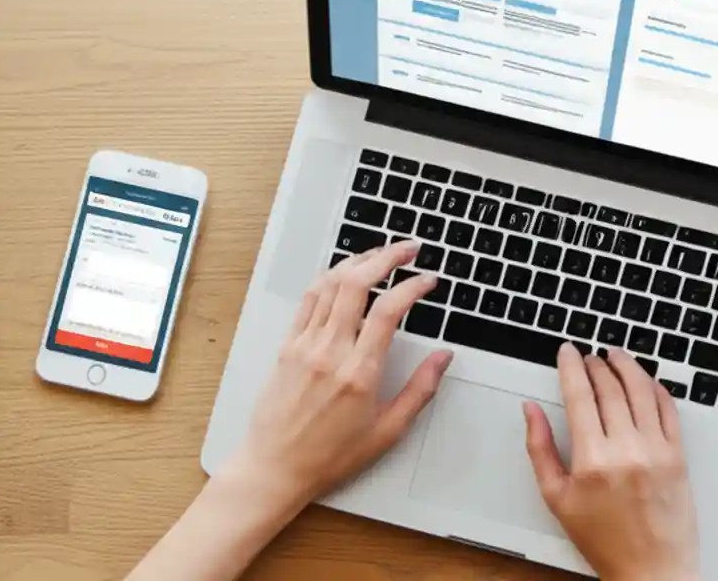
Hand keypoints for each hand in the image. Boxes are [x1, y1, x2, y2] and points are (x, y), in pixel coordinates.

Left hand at [220, 241, 453, 508]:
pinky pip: (308, 300)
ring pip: (330, 284)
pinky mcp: (287, 346)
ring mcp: (304, 345)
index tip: (429, 280)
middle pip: (357, 283)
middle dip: (387, 257)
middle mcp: (330, 352)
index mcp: (359, 373)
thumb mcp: (388, 431)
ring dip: (358, 261)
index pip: (389, 310)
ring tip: (380, 254)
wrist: (274, 468)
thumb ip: (420, 390)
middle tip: (408, 249)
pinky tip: (343, 274)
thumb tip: (443, 358)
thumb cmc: (329, 456)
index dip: (414, 286)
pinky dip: (328, 278)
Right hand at [524, 345, 699, 580]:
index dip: (571, 367)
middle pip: (610, 388)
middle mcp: (627, 450)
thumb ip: (540, 449)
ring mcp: (657, 450)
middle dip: (597, 364)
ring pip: (642, 390)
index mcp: (593, 460)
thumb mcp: (557, 498)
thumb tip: (531, 410)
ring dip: (628, 366)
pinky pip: (669, 409)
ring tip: (616, 355)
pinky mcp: (679, 455)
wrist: (651, 569)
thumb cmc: (604, 540)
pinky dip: (656, 388)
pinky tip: (646, 381)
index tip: (567, 351)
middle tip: (589, 355)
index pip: (580, 396)